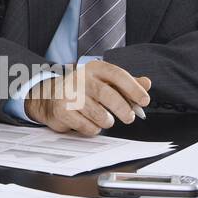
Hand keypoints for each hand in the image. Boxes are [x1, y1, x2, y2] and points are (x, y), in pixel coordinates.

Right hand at [23, 62, 150, 135]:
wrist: (51, 97)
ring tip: (106, 120)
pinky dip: (93, 128)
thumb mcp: (104, 82)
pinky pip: (87, 126)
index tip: (144, 101)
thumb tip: (146, 83)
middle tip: (129, 117)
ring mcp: (69, 94)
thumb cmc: (83, 90)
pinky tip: (89, 122)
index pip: (117, 75)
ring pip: (99, 114)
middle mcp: (80, 78)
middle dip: (123, 109)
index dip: (133, 88)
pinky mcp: (62, 111)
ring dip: (107, 121)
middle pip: (107, 94)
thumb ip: (126, 83)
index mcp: (94, 68)